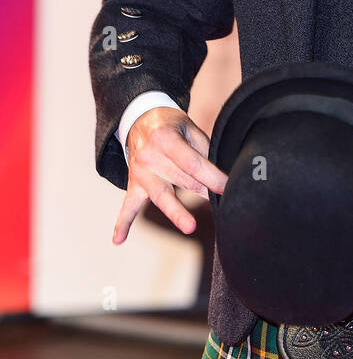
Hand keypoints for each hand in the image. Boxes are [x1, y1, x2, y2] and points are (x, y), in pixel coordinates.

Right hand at [112, 106, 227, 243]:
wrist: (139, 119)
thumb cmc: (171, 126)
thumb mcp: (189, 129)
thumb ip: (204, 150)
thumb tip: (224, 175)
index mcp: (166, 139)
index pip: (192, 163)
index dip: (212, 177)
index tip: (228, 188)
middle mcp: (150, 156)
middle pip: (181, 180)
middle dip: (205, 192)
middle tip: (223, 207)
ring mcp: (140, 172)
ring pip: (161, 195)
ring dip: (176, 212)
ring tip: (190, 227)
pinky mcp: (133, 184)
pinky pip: (128, 205)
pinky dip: (122, 223)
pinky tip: (119, 239)